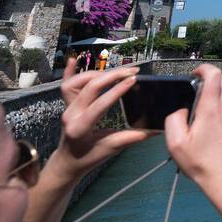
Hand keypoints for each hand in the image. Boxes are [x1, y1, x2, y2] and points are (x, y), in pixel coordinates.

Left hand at [50, 60, 157, 181]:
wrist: (68, 162)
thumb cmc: (89, 158)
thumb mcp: (111, 150)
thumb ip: (132, 137)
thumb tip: (156, 129)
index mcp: (81, 127)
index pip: (100, 104)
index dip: (118, 90)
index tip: (134, 80)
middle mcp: (71, 114)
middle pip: (90, 86)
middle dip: (112, 76)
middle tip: (132, 72)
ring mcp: (66, 107)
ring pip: (77, 82)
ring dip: (97, 73)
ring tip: (116, 73)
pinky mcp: (66, 104)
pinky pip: (65, 84)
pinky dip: (70, 71)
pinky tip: (73, 59)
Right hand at [164, 64, 221, 202]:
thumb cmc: (203, 162)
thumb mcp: (176, 143)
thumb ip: (174, 119)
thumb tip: (181, 109)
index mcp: (212, 107)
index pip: (214, 74)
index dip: (203, 69)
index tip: (194, 74)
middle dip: (210, 81)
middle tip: (197, 95)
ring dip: (217, 99)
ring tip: (205, 119)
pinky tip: (216, 130)